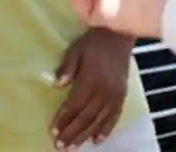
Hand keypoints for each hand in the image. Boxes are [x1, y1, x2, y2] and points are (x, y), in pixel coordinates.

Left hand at [50, 28, 134, 149]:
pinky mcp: (122, 95)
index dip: (63, 119)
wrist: (119, 34)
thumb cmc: (93, 42)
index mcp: (91, 78)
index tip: (53, 131)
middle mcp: (104, 90)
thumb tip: (56, 85)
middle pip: (85, 117)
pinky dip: (105, 130)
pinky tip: (97, 141)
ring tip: (73, 148)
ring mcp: (115, 94)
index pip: (74, 104)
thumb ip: (66, 68)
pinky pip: (114, 117)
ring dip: (84, 136)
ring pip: (98, 121)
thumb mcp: (75, 49)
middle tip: (60, 147)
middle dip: (71, 133)